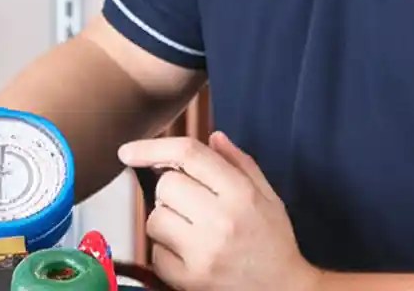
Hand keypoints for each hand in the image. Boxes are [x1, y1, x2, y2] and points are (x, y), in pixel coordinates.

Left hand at [118, 131, 320, 290]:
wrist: (284, 289)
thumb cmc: (274, 240)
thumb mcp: (269, 195)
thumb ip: (241, 164)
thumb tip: (213, 137)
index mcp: (240, 193)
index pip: (188, 155)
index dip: (151, 147)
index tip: (128, 151)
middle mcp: (220, 220)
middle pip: (166, 185)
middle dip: (171, 189)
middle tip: (191, 203)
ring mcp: (203, 252)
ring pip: (155, 218)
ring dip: (166, 219)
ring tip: (191, 229)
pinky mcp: (190, 279)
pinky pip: (155, 252)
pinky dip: (165, 250)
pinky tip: (188, 252)